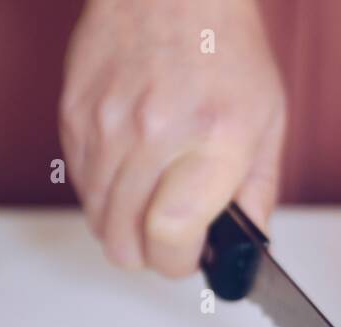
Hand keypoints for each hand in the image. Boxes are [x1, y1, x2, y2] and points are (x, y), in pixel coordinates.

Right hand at [60, 0, 285, 274]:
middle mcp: (153, 134)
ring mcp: (106, 125)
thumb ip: (257, 194)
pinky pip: (80, 186)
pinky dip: (103, 194)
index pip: (169, 236)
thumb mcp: (266, 124)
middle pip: (124, 240)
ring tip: (150, 202)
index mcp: (211, 139)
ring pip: (97, 220)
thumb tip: (244, 248)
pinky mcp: (74, 116)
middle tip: (169, 237)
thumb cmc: (224, 50)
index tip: (188, 257)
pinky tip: (129, 173)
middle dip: (149, 254)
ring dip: (123, 227)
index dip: (177, 262)